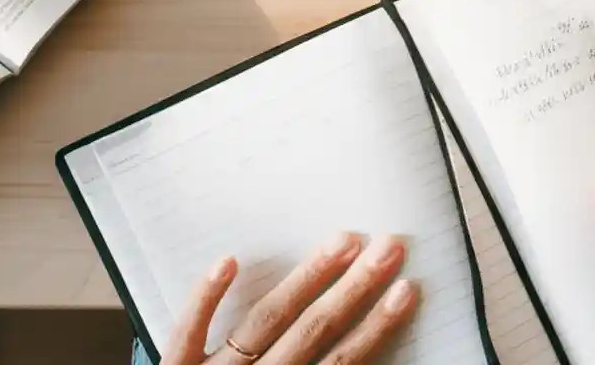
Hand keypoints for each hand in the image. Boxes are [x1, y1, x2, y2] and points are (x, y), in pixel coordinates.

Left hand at [162, 233, 418, 364]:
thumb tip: (351, 360)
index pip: (343, 363)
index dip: (376, 326)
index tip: (407, 290)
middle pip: (313, 332)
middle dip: (355, 289)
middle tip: (388, 248)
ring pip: (266, 320)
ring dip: (307, 279)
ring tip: (341, 241)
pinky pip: (187, 331)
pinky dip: (206, 297)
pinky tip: (229, 259)